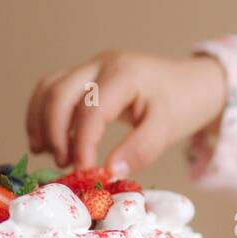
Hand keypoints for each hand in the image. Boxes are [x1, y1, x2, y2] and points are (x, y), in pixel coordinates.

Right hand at [26, 51, 227, 174]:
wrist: (195, 82)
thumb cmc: (184, 102)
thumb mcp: (169, 128)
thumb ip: (141, 150)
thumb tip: (110, 172)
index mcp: (125, 74)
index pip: (90, 111)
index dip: (82, 145)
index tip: (84, 173)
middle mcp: (102, 64)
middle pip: (59, 94)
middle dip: (54, 133)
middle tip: (64, 165)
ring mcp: (92, 66)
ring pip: (50, 88)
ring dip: (41, 121)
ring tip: (48, 154)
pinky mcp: (88, 75)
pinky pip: (54, 89)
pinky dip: (44, 113)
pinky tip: (48, 140)